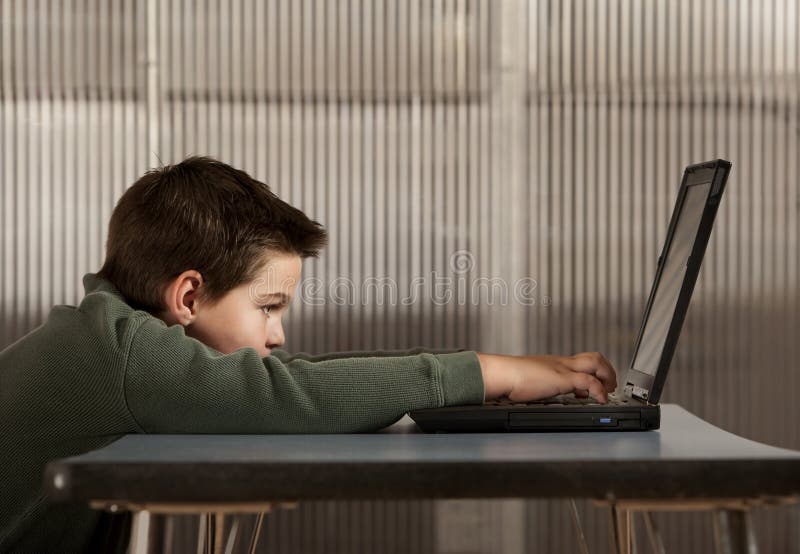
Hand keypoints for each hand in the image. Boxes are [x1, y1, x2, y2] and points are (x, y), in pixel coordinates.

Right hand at [476, 351, 617, 402]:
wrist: (503, 373)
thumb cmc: (510, 377)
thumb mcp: (530, 378)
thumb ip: (540, 382)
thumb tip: (538, 391)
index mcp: (555, 362)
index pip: (582, 359)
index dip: (595, 369)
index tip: (597, 382)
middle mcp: (562, 363)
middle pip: (594, 357)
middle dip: (607, 370)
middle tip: (610, 384)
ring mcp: (564, 369)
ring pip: (596, 363)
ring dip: (608, 377)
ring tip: (609, 391)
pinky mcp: (563, 379)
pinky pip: (590, 382)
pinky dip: (599, 391)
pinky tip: (600, 400)